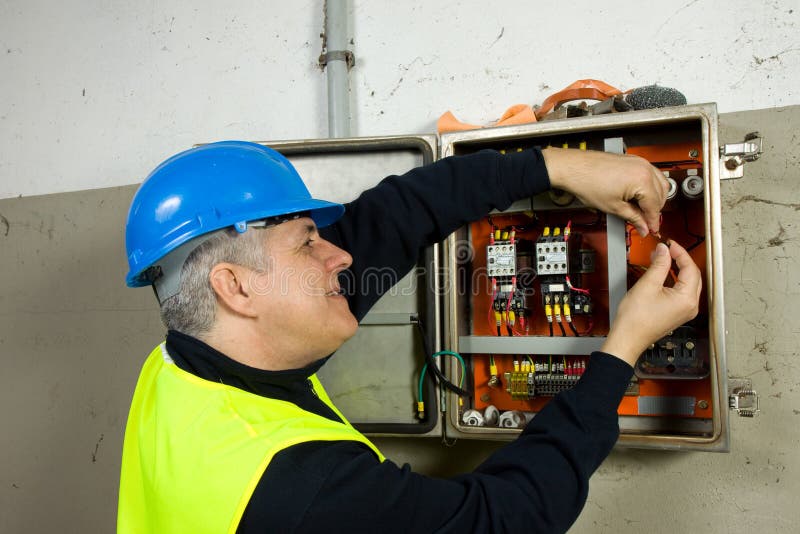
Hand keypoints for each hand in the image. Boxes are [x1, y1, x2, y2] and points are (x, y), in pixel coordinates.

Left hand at [541, 147, 668, 236]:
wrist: (573, 168)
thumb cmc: (587, 183)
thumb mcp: (613, 207)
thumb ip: (633, 218)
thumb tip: (643, 227)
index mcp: (643, 180)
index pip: (655, 206)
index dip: (653, 221)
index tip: (651, 229)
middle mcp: (645, 168)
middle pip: (661, 194)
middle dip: (654, 210)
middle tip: (645, 222)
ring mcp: (640, 162)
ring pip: (659, 183)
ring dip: (654, 198)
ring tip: (642, 210)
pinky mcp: (633, 160)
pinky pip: (650, 174)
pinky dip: (649, 186)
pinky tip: (639, 196)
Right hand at [601, 240, 701, 365]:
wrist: (628, 338)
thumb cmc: (635, 319)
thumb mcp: (647, 285)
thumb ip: (659, 264)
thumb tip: (664, 250)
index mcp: (687, 298)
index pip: (690, 268)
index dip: (680, 253)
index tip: (669, 244)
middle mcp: (690, 306)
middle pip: (693, 275)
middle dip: (680, 260)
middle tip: (667, 249)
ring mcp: (685, 311)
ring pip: (688, 283)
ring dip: (677, 269)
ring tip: (663, 259)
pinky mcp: (678, 314)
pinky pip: (682, 292)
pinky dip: (674, 280)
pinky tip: (663, 274)